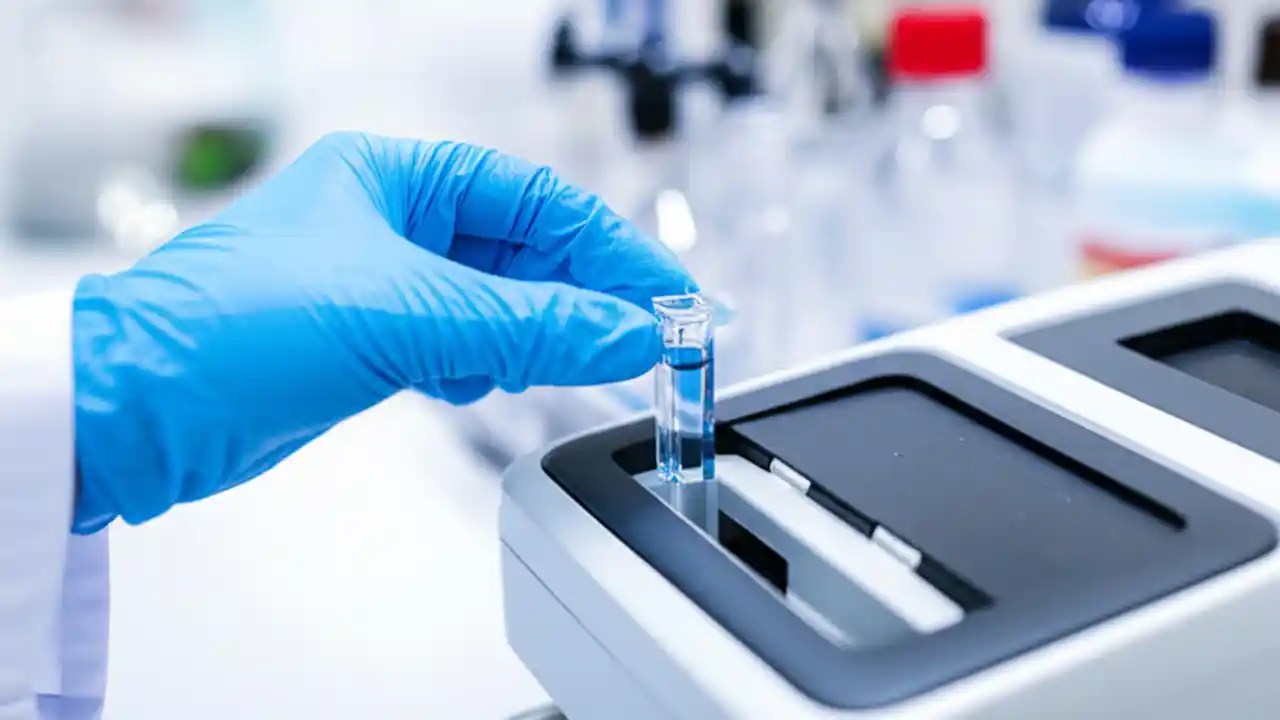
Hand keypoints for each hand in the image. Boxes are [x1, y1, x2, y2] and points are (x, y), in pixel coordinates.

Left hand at [72, 132, 694, 532]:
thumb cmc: (233, 323)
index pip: (536, 203)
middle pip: (526, 254)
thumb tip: (629, 331)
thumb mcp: (405, 312)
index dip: (610, 248)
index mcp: (397, 175)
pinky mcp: (374, 343)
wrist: (139, 411)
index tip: (667, 297)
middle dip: (584, 298)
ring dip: (537, 337)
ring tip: (567, 364)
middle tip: (647, 340)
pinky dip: (490, 364)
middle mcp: (395, 221)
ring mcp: (385, 284)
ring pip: (500, 304)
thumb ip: (530, 325)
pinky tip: (485, 381)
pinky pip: (466, 345)